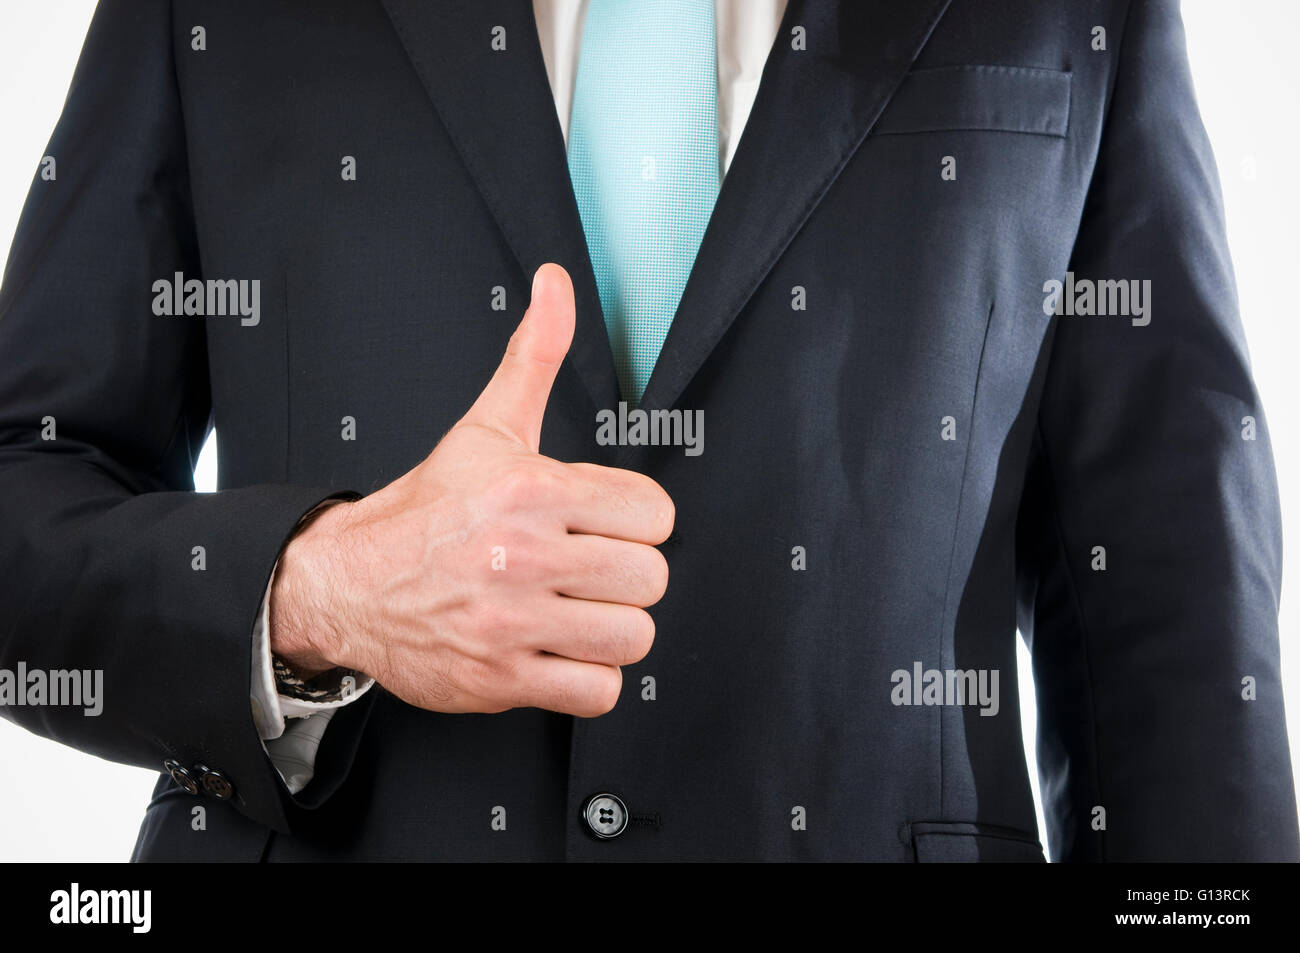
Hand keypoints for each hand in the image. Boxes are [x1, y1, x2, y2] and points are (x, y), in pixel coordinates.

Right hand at [269, 263, 673, 716]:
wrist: (348, 582)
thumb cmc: (428, 509)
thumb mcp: (487, 426)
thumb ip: (534, 355)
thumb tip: (557, 282)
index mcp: (531, 491)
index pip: (656, 514)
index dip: (637, 521)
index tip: (605, 524)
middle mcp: (522, 557)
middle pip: (651, 579)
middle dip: (628, 576)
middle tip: (591, 570)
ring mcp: (511, 623)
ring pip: (632, 638)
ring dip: (612, 628)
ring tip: (578, 611)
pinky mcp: (500, 678)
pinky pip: (597, 693)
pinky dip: (589, 679)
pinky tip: (561, 650)